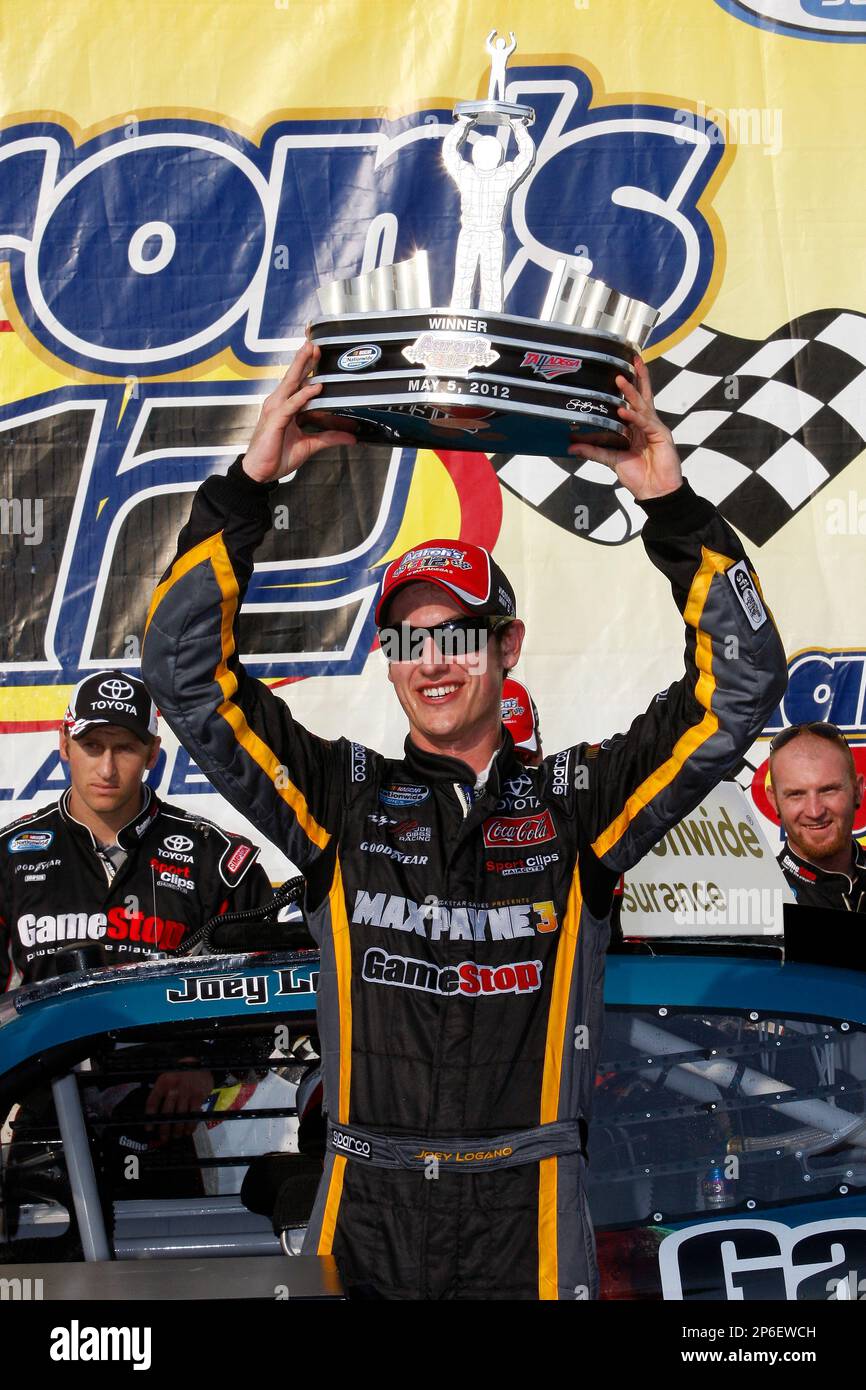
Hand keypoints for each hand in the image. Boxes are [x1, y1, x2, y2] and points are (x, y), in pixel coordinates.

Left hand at [146, 1066, 213, 1141]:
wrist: (200, 1065)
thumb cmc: (180, 1074)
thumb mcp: (167, 1077)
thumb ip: (161, 1093)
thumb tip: (154, 1113)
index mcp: (163, 1083)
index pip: (153, 1102)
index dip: (150, 1117)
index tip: (149, 1128)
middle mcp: (174, 1088)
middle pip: (166, 1112)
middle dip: (164, 1128)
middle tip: (163, 1137)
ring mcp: (187, 1092)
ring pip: (180, 1115)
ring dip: (177, 1129)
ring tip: (175, 1136)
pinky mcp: (198, 1096)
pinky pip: (193, 1114)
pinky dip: (190, 1125)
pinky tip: (188, 1130)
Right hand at [242, 340, 355, 483]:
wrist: (260, 473)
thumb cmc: (277, 457)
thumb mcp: (309, 445)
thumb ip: (329, 438)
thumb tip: (350, 437)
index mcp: (285, 406)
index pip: (297, 382)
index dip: (306, 366)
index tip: (317, 352)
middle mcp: (279, 403)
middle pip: (293, 376)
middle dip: (304, 358)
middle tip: (315, 342)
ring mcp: (276, 410)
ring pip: (290, 383)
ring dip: (302, 367)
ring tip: (312, 351)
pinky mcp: (275, 420)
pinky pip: (291, 405)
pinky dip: (304, 395)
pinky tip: (316, 388)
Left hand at [567, 355, 682, 501]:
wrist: (654, 491)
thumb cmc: (638, 475)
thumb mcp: (611, 459)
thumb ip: (593, 450)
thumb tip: (571, 446)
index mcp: (636, 426)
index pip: (634, 401)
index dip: (630, 384)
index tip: (621, 367)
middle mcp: (646, 423)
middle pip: (642, 395)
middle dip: (636, 378)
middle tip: (627, 361)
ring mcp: (655, 427)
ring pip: (642, 406)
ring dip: (630, 393)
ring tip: (619, 380)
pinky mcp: (661, 435)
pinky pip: (645, 423)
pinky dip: (634, 417)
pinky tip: (624, 411)